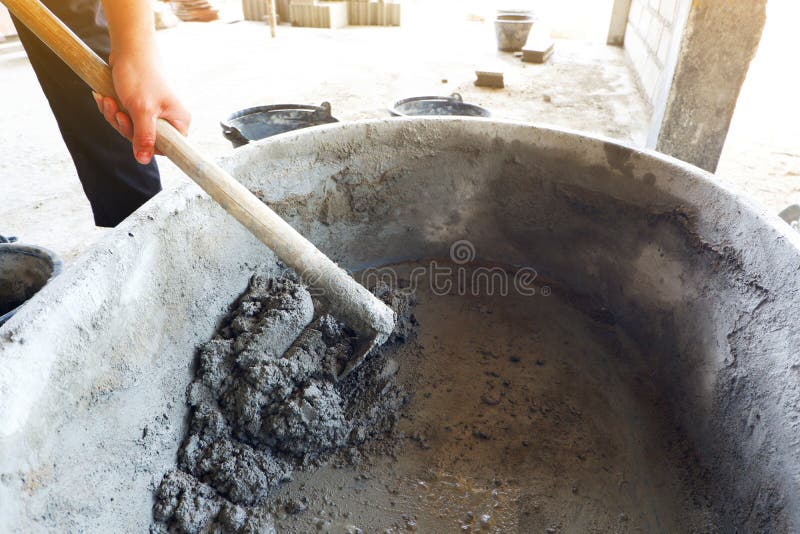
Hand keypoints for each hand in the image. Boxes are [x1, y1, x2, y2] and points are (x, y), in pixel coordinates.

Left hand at [93, 49, 189, 164]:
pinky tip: (105, 98)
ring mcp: (152, 113)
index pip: (168, 149)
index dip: (149, 148)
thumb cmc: (141, 75)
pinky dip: (111, 109)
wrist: (129, 49)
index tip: (136, 136)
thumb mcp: (142, 110)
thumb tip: (144, 160)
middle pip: (144, 140)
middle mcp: (168, 119)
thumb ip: (144, 137)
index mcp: (178, 121)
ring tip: (109, 101)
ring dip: (114, 117)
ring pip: (130, 129)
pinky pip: (122, 118)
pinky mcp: (138, 106)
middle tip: (119, 112)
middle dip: (125, 127)